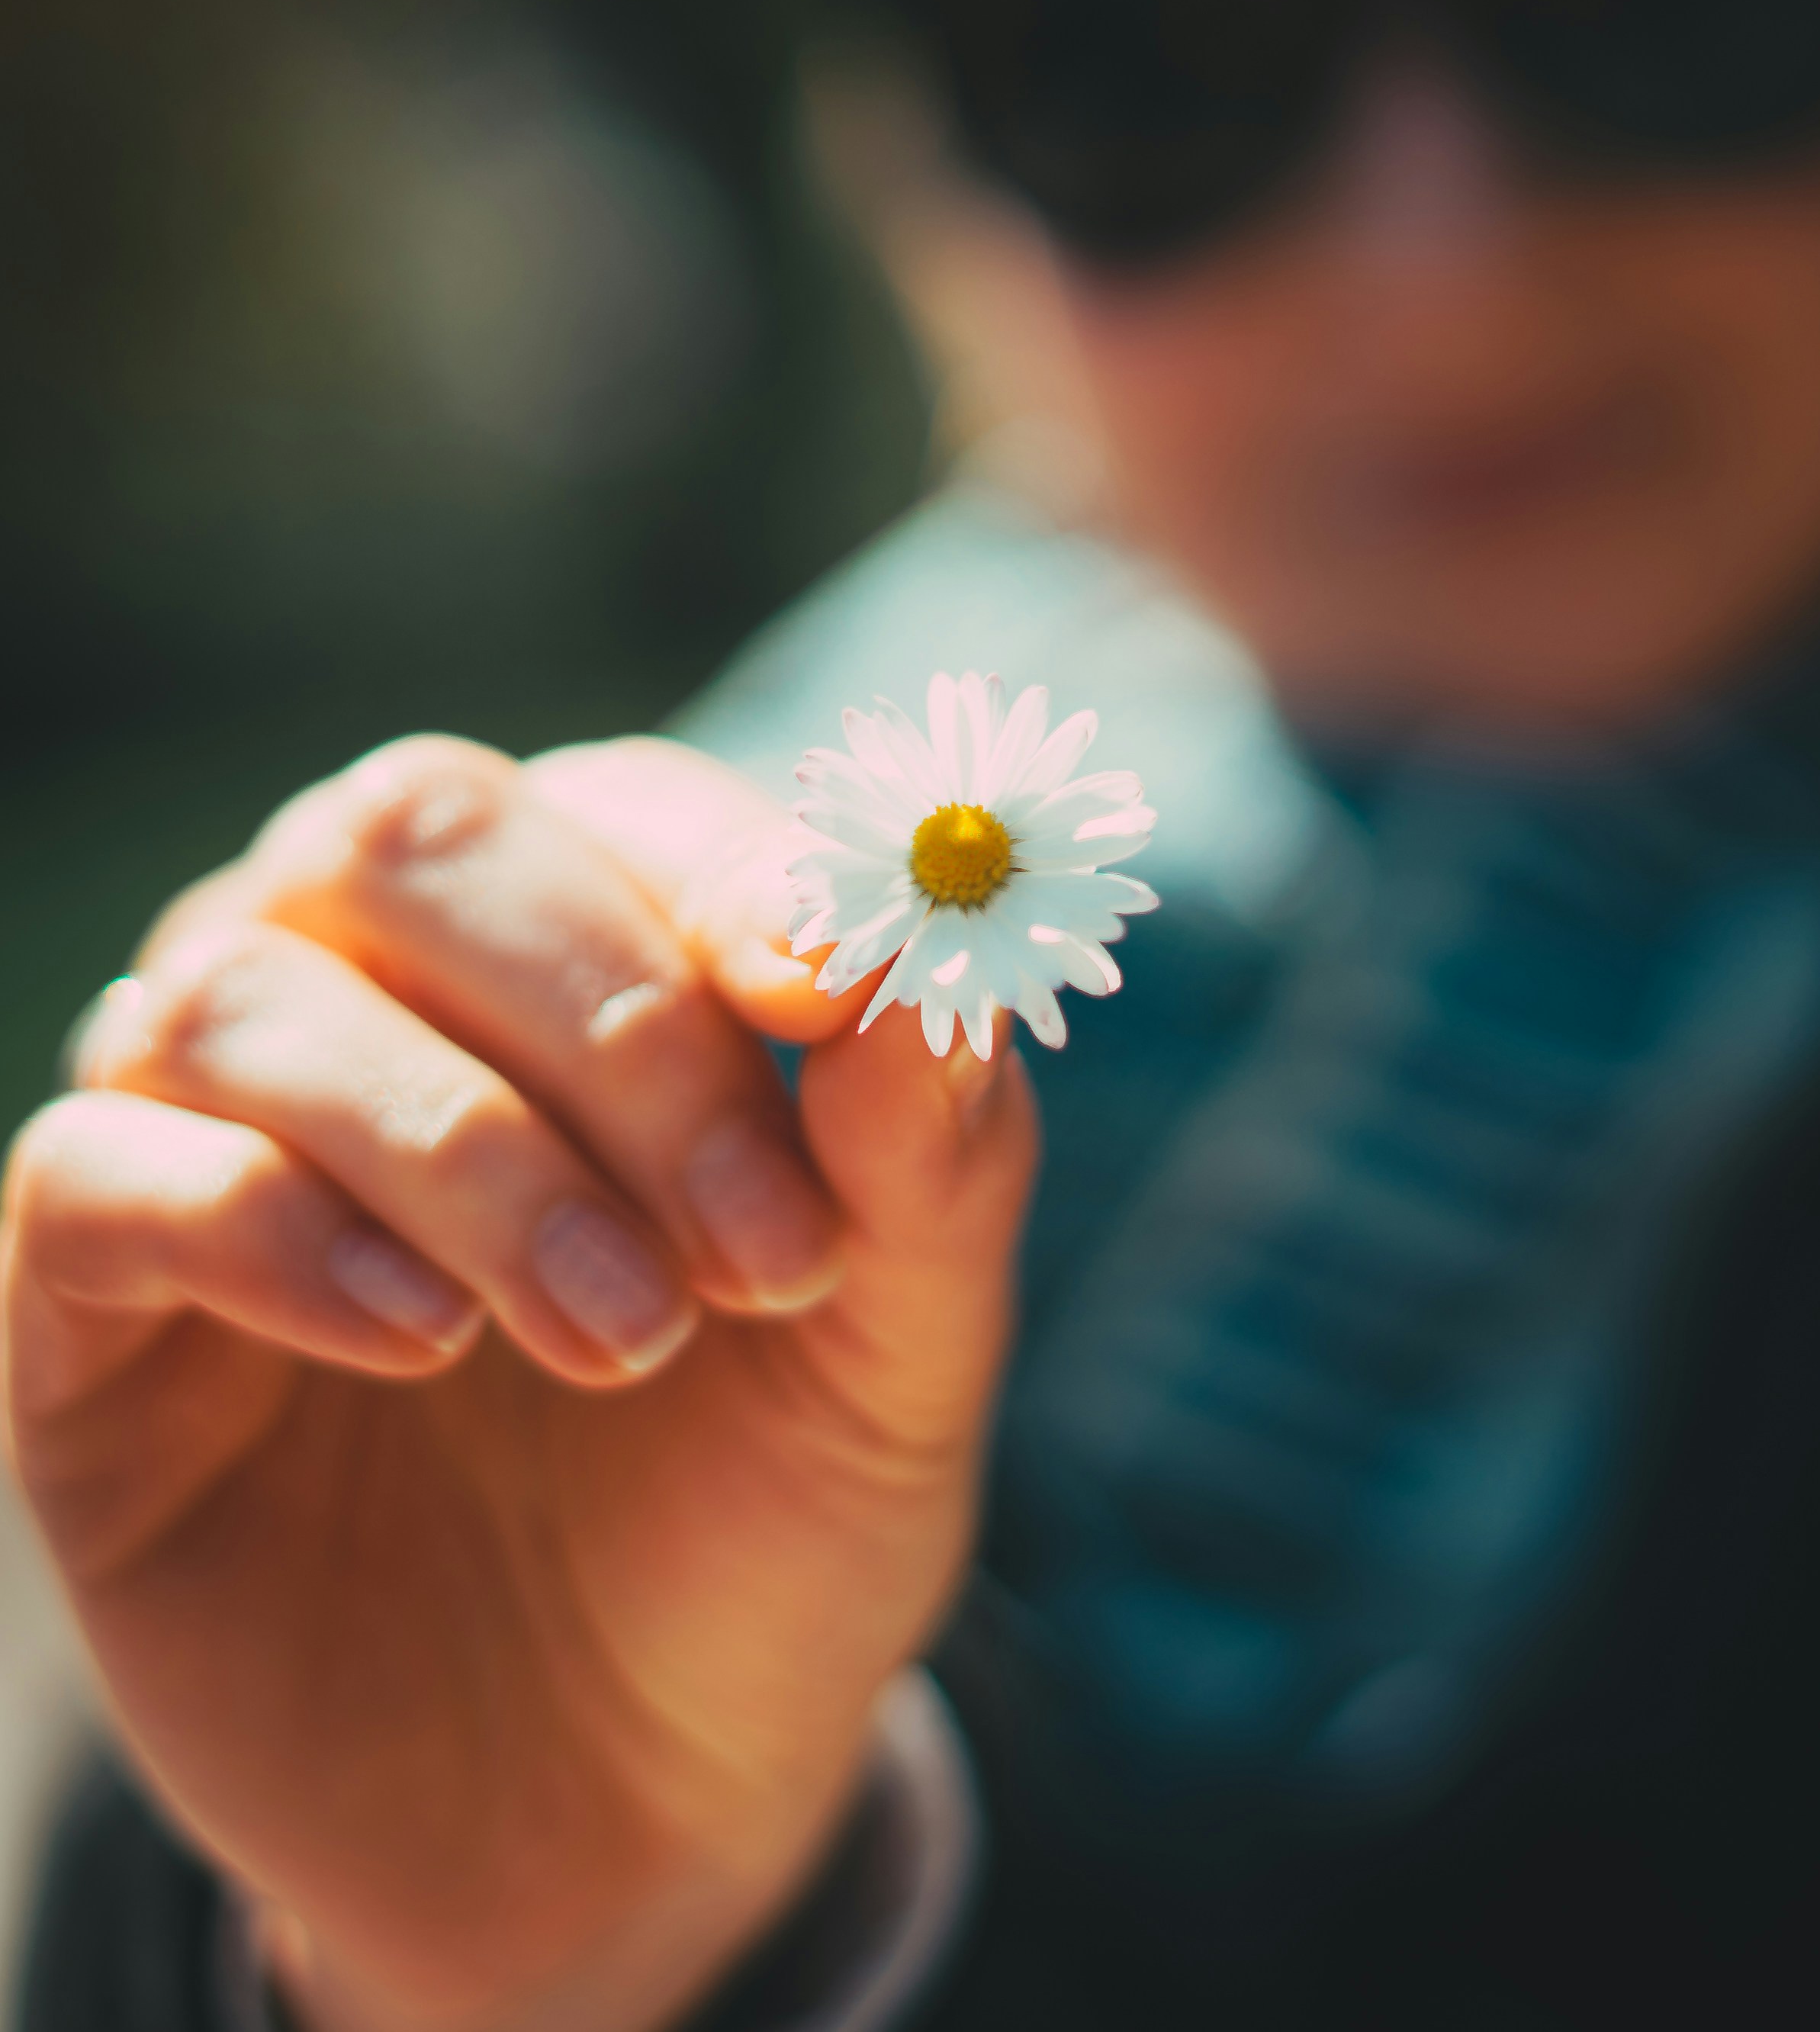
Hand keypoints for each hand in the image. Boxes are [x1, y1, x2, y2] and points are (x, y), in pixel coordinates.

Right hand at [2, 735, 1036, 2031]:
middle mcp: (383, 989)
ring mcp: (218, 1126)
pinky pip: (102, 1167)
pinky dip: (270, 1229)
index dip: (733, 877)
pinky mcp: (87, 1295)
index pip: (630, 807)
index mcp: (590, 954)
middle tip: (754, 1256)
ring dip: (465, 1155)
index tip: (832, 993)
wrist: (612, 1807)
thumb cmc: (764, 1525)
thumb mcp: (904, 1354)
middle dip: (609, 1030)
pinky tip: (420, 1348)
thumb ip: (936, 1147)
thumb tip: (934, 938)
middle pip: (418, 838)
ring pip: (250, 986)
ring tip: (622, 1342)